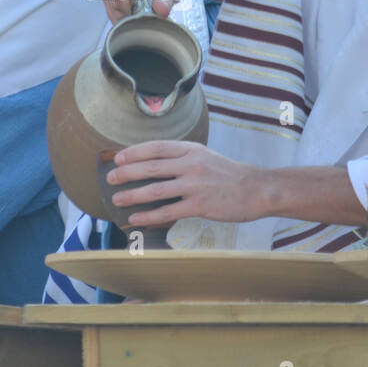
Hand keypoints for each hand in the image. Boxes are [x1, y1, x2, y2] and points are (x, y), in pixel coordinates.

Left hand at [106, 141, 269, 225]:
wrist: (257, 189)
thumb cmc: (229, 175)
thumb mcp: (206, 157)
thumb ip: (183, 158)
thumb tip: (155, 164)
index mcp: (192, 150)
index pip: (156, 147)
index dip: (135, 152)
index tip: (119, 158)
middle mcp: (191, 164)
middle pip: (151, 166)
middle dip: (127, 173)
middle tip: (110, 178)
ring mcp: (195, 185)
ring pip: (156, 190)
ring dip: (132, 195)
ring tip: (117, 200)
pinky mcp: (200, 205)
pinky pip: (168, 211)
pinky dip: (149, 216)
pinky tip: (136, 219)